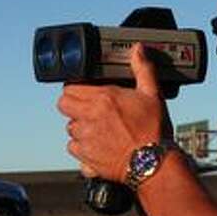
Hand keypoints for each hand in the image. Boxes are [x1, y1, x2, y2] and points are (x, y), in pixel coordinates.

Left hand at [57, 44, 171, 180]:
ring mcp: (86, 138)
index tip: (84, 92)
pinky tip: (97, 146)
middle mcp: (90, 117)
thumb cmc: (153, 131)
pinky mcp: (86, 158)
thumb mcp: (152, 95)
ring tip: (98, 129)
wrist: (152, 165)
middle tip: (88, 109)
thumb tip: (138, 50)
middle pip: (63, 105)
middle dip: (72, 106)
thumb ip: (143, 69)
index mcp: (103, 98)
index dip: (76, 88)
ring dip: (80, 127)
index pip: (70, 87)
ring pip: (69, 128)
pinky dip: (82, 148)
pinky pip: (74, 149)